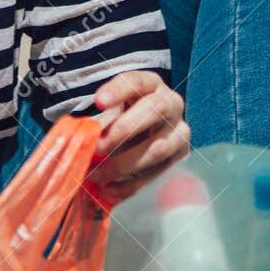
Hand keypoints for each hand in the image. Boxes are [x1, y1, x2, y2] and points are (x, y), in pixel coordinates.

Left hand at [87, 70, 189, 203]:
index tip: (98, 102)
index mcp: (151, 84)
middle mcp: (171, 103)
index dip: (118, 90)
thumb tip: (87, 137)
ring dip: (125, 163)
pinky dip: (132, 184)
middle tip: (98, 147)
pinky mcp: (181, 157)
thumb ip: (103, 120)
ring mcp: (180, 131)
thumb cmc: (124, 116)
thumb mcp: (113, 111)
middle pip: (154, 110)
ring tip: (98, 174)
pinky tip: (109, 189)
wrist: (148, 131)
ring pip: (159, 147)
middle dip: (124, 130)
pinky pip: (158, 173)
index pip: (136, 81)